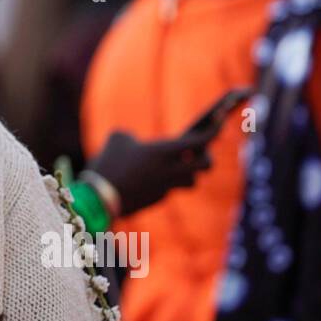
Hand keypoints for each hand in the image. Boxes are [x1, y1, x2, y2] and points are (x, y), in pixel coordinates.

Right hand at [87, 127, 215, 217]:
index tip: (221, 120)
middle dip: (206, 157)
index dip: (214, 130)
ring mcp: (164, 188)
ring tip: (180, 163)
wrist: (98, 198)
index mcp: (163, 152)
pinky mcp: (155, 200)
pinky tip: (154, 176)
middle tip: (200, 150)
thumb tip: (134, 144)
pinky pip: (169, 189)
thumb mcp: (117, 139)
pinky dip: (166, 181)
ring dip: (190, 172)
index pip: (200, 141)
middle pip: (205, 165)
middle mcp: (170, 171)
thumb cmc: (108, 163)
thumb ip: (132, 138)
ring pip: (191, 181)